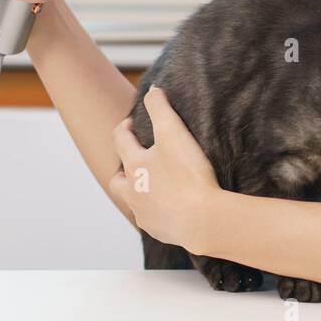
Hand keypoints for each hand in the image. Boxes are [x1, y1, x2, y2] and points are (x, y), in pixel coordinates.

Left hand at [108, 86, 221, 254]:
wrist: (203, 219)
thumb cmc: (188, 175)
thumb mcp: (174, 133)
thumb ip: (160, 108)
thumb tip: (152, 90)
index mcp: (134, 166)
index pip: (120, 141)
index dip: (124, 128)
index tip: (131, 123)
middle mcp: (133, 192)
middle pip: (117, 180)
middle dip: (123, 169)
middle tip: (137, 161)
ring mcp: (144, 213)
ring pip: (132, 202)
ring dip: (139, 192)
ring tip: (154, 186)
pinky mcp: (158, 230)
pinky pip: (151, 219)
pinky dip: (156, 211)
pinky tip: (171, 207)